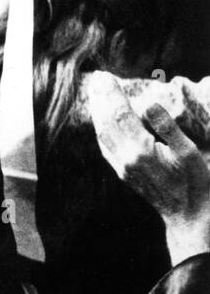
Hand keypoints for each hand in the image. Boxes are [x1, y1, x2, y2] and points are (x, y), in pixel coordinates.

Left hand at [88, 72, 209, 265]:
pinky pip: (106, 147)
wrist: (190, 216)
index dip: (112, 94)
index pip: (120, 115)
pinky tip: (103, 121)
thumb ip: (168, 128)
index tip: (106, 77)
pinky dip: (102, 129)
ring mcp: (122, 168)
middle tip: (97, 79)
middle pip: (106, 122)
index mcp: (141, 151)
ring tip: (97, 94)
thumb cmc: (197, 183)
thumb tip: (150, 105)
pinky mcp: (124, 174)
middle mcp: (125, 159)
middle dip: (101, 99)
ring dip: (98, 112)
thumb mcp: (190, 152)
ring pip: (102, 135)